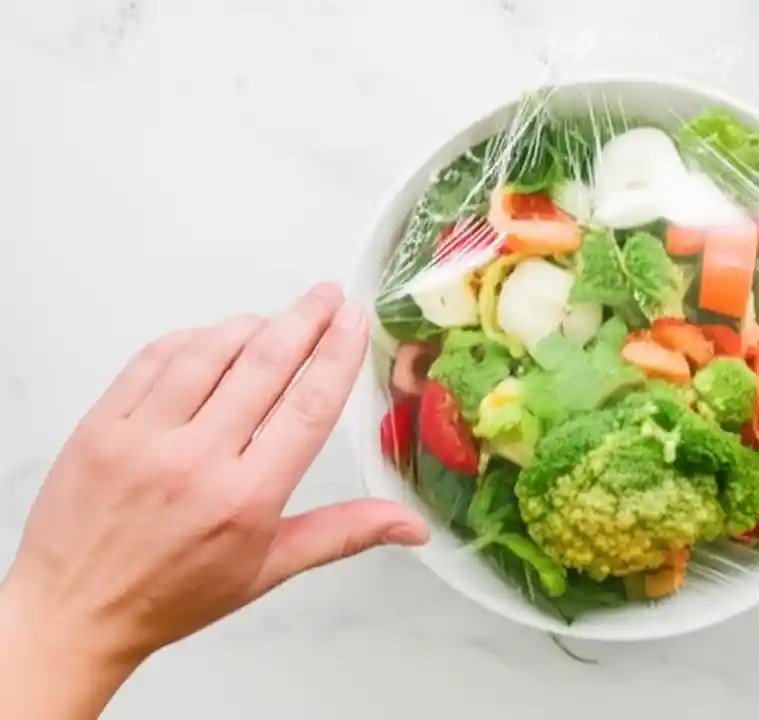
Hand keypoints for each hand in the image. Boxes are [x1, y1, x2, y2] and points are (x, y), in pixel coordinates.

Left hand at [0, 284, 427, 718]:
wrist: (76, 612)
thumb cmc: (173, 594)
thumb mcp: (269, 569)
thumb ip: (345, 533)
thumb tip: (414, 526)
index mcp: (247, 498)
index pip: (307, 407)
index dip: (336, 355)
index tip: (353, 320)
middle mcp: (196, 461)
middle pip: (263, 366)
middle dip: (302, 320)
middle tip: (326, 296)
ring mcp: (143, 439)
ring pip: (208, 353)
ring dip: (248, 325)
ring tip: (273, 319)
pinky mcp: (101, 426)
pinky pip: (152, 360)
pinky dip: (189, 340)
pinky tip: (210, 339)